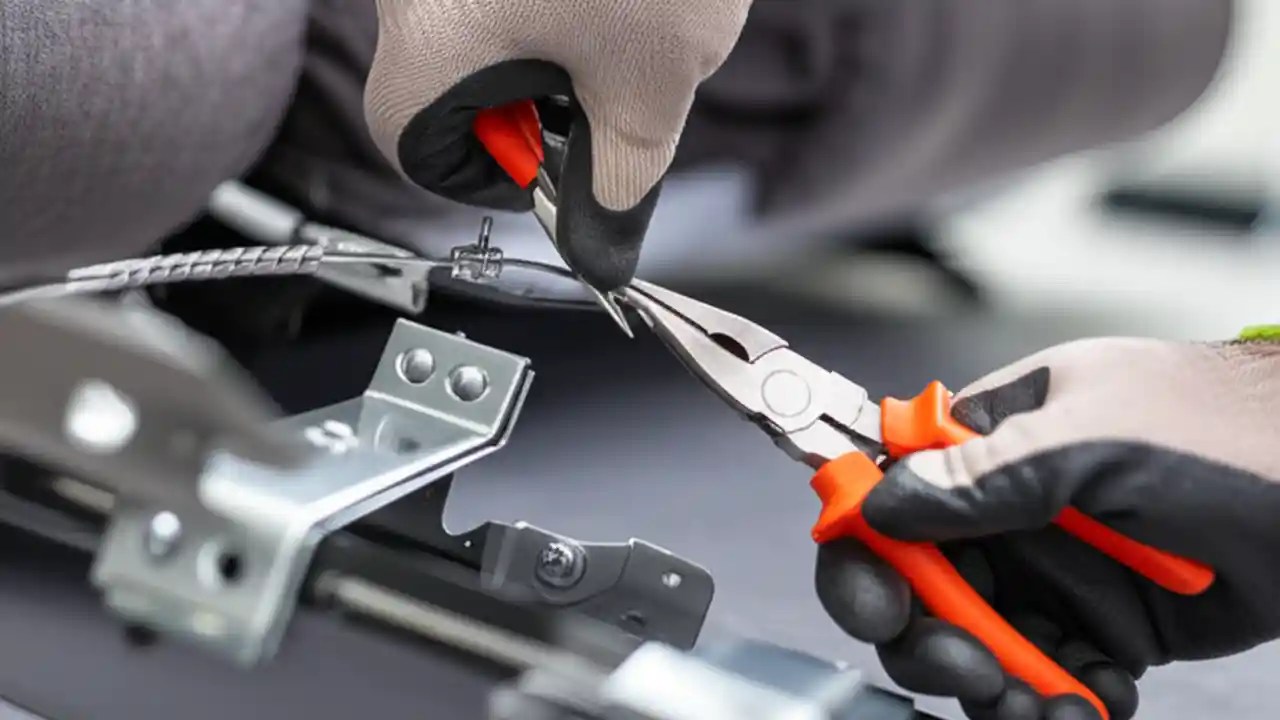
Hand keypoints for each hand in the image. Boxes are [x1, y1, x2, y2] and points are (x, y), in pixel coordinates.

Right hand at [363, 0, 751, 290]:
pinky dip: (570, 7)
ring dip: (560, 51)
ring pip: (489, 27)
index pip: (416, 148)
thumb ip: (623, 174)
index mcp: (432, 39)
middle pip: (453, 84)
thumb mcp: (651, 83)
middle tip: (608, 99)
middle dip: (537, 108)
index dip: (488, 179)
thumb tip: (603, 247)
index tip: (554, 172)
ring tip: (632, 34)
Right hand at [814, 338, 1279, 719]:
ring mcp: (1058, 573)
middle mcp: (1012, 511)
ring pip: (983, 646)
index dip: (865, 551)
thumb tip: (882, 503)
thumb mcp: (1096, 438)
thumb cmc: (1229, 431)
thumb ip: (984, 476)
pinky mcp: (1106, 629)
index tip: (878, 606)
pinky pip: (1053, 677)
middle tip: (974, 674)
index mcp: (993, 442)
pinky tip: (1096, 701)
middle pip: (924, 589)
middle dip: (935, 642)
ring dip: (999, 688)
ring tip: (1045, 706)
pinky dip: (1062, 701)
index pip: (891, 493)